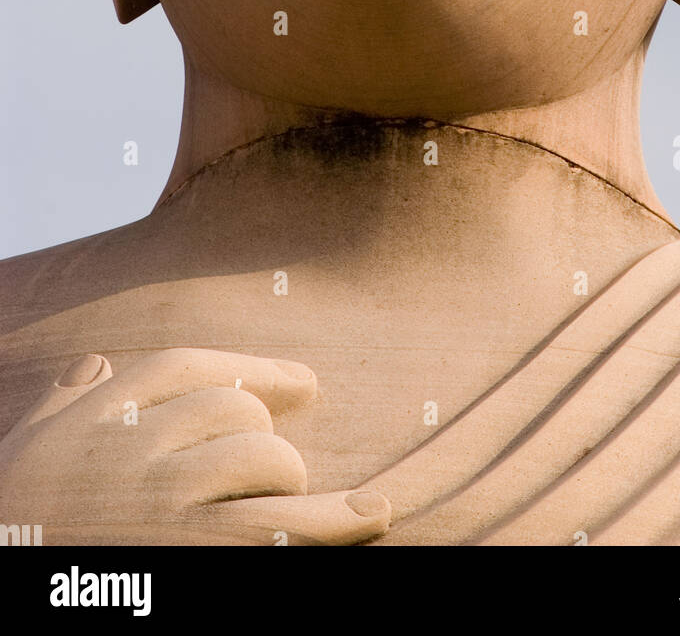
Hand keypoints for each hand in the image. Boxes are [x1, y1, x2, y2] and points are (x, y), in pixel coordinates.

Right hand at [0, 347, 389, 544]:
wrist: (4, 583)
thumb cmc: (18, 519)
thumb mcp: (31, 448)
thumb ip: (67, 402)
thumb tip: (96, 367)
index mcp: (98, 413)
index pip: (188, 368)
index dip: (253, 370)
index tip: (300, 383)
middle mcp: (134, 446)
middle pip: (234, 409)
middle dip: (264, 437)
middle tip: (271, 469)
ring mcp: (161, 500)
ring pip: (262, 457)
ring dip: (284, 478)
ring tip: (287, 499)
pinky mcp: (189, 553)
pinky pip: (277, 528)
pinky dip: (333, 522)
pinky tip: (372, 515)